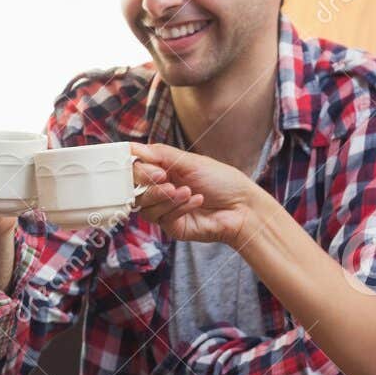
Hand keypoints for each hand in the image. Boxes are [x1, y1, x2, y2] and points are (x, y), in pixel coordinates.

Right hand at [130, 142, 256, 246]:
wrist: (242, 207)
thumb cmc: (222, 181)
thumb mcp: (191, 162)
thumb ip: (161, 155)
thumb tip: (133, 148)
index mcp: (163, 170)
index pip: (136, 169)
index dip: (138, 170)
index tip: (151, 168)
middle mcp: (161, 189)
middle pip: (134, 190)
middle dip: (149, 184)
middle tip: (165, 178)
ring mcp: (165, 209)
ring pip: (145, 206)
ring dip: (165, 197)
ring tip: (187, 191)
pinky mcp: (172, 226)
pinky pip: (162, 218)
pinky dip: (178, 207)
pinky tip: (197, 200)